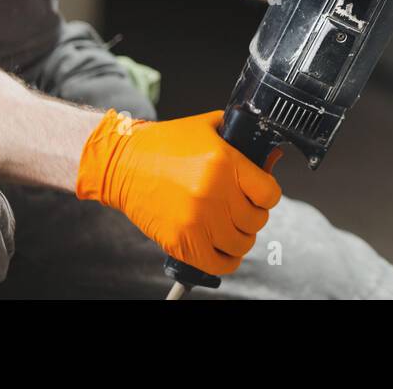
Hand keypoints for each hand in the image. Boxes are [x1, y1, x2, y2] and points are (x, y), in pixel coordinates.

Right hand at [76, 109, 282, 275]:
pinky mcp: (180, 241)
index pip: (269, 194)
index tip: (259, 194)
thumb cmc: (164, 144)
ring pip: (242, 243)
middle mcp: (213, 193)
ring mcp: (197, 220)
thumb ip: (242, 140)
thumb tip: (271, 156)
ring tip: (230, 227)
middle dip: (253, 215)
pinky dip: (226, 260)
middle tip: (240, 209)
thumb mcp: (208, 128)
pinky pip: (219, 264)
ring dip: (240, 237)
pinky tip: (222, 248)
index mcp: (225, 162)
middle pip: (257, 220)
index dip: (267, 195)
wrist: (121, 164)